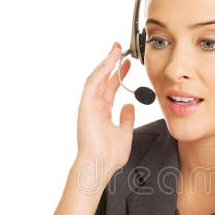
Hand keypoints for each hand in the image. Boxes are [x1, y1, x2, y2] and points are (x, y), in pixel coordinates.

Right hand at [76, 41, 134, 181]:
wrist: (100, 165)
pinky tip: (109, 61)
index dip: (119, 75)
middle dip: (112, 64)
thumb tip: (129, 106)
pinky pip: (92, 83)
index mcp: (102, 113)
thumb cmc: (110, 155)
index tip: (128, 64)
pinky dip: (101, 71)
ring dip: (106, 63)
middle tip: (121, 50)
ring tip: (115, 50)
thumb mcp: (124, 133)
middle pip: (103, 79)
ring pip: (97, 78)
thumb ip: (126, 119)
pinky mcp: (85, 105)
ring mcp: (89, 105)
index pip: (110, 88)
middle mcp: (94, 107)